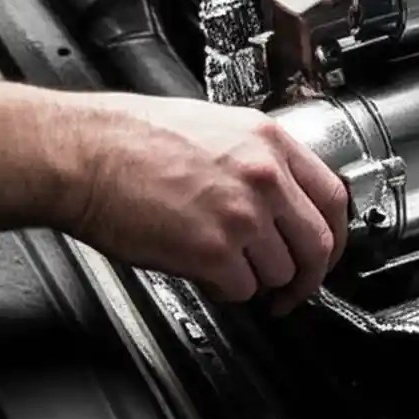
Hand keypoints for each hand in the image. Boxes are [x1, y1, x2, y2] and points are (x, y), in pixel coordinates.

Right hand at [60, 92, 347, 313]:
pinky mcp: (212, 251)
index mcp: (271, 142)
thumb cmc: (132, 138)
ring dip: (259, 281)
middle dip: (308, 276)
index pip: (334, 197)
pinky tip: (208, 275)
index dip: (335, 236)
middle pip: (318, 244)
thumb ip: (259, 160)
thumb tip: (284, 198)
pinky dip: (228, 291)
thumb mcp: (217, 127)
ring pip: (279, 272)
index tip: (326, 253)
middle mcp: (265, 177)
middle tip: (294, 290)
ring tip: (230, 270)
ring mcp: (242, 215)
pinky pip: (242, 289)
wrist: (84, 153)